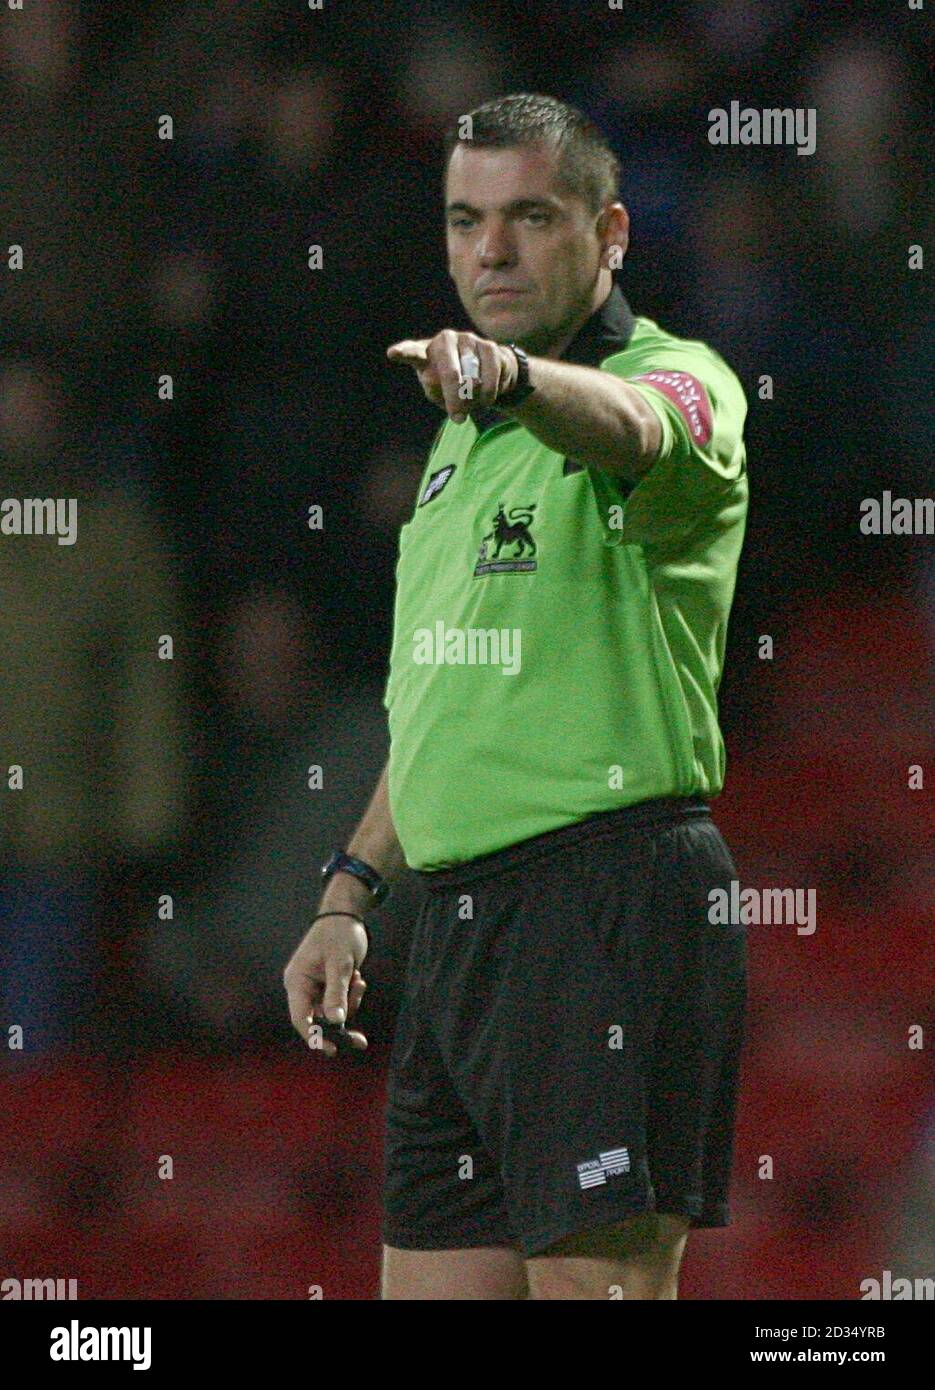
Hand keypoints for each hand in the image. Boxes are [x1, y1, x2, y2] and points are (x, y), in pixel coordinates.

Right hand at [283, 915, 367, 1057]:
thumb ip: (337, 993)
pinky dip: (351, 996)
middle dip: (340, 1024)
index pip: (301, 1017)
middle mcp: (302, 986)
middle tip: (361, 1041)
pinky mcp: (327, 985)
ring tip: (358, 981)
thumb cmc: (339, 934)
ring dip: (349, 1003)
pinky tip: (358, 979)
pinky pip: (339, 1002)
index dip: (314, 1036)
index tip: (332, 1049)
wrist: (346, 915)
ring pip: (331, 1012)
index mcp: (297, 981)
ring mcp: (315, 987)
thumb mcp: (341, 964)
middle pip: (318, 1019)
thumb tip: (336, 1021)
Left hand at [387, 330, 517, 422]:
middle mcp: (444, 340)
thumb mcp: (438, 393)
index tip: (393, 353)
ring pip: (473, 379)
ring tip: (472, 401)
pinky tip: (486, 395)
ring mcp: (467, 339)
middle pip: (451, 374)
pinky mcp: (489, 346)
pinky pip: (490, 379)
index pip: (411, 353)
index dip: (403, 353)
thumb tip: (462, 399)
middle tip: (457, 417)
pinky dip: (488, 395)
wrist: (485, 372)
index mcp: (425, 353)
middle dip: (456, 399)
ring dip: (474, 399)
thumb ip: (441, 395)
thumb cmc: (451, 385)